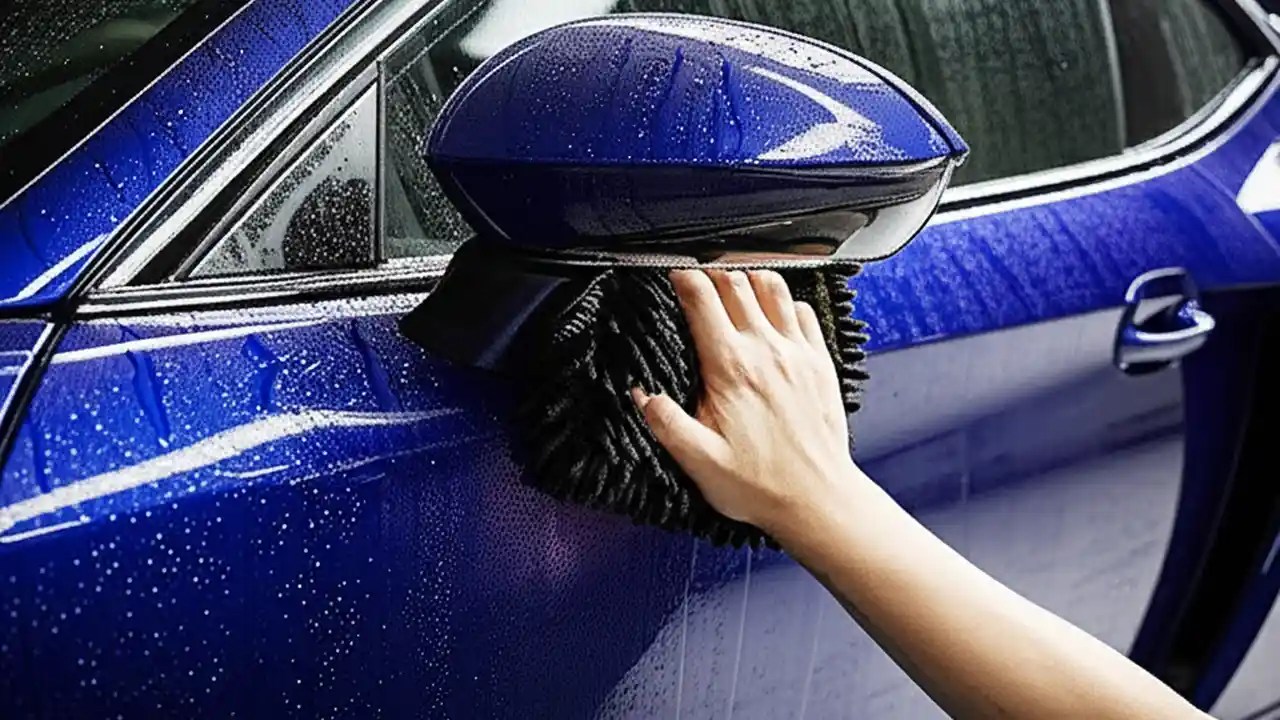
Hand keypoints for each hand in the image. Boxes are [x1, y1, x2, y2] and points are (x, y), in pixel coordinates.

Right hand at [632, 269, 863, 532]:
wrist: (817, 500)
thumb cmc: (759, 485)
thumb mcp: (698, 462)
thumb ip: (666, 422)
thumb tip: (642, 393)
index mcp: (731, 369)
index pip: (702, 299)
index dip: (683, 278)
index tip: (673, 276)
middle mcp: (766, 351)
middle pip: (736, 282)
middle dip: (712, 273)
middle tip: (698, 282)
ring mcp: (797, 353)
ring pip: (773, 286)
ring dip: (749, 278)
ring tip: (733, 288)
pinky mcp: (820, 362)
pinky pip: (804, 310)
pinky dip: (785, 302)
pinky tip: (774, 317)